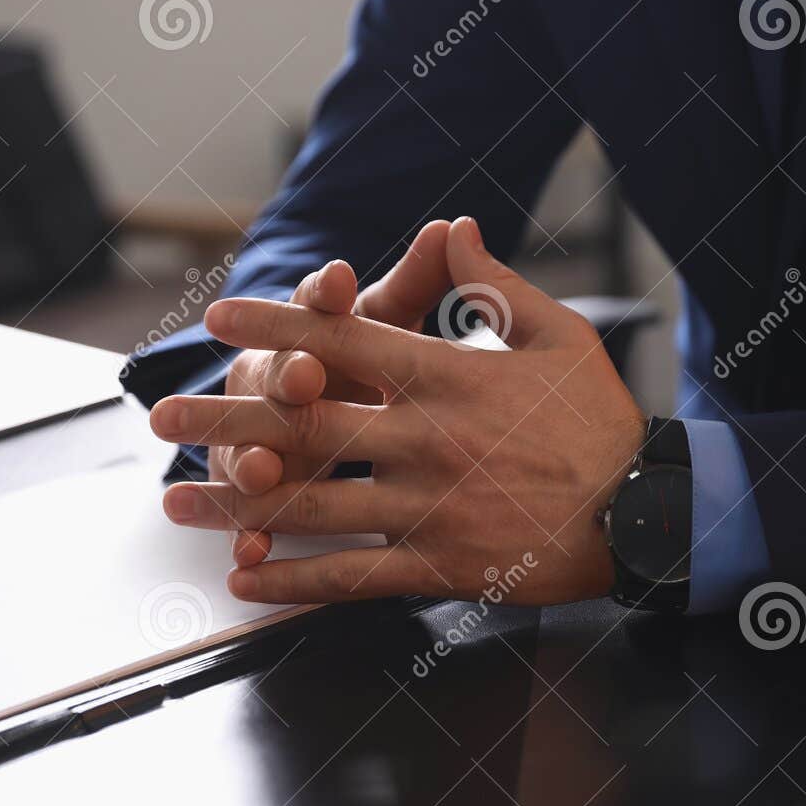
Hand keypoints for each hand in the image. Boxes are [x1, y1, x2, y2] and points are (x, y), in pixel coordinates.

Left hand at [151, 216, 647, 603]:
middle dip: (225, 422)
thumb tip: (454, 225)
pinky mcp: (439, 563)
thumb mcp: (556, 332)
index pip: (343, 341)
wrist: (642, 508)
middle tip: (162, 420)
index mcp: (444, 375)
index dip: (276, 327)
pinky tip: (246, 578)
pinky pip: (353, 575)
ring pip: (313, 504)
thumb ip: (493, 282)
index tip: (220, 320)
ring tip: (177, 503)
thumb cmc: (597, 416)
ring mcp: (427, 504)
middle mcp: (423, 438)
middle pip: (304, 425)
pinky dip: (294, 580)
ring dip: (238, 506)